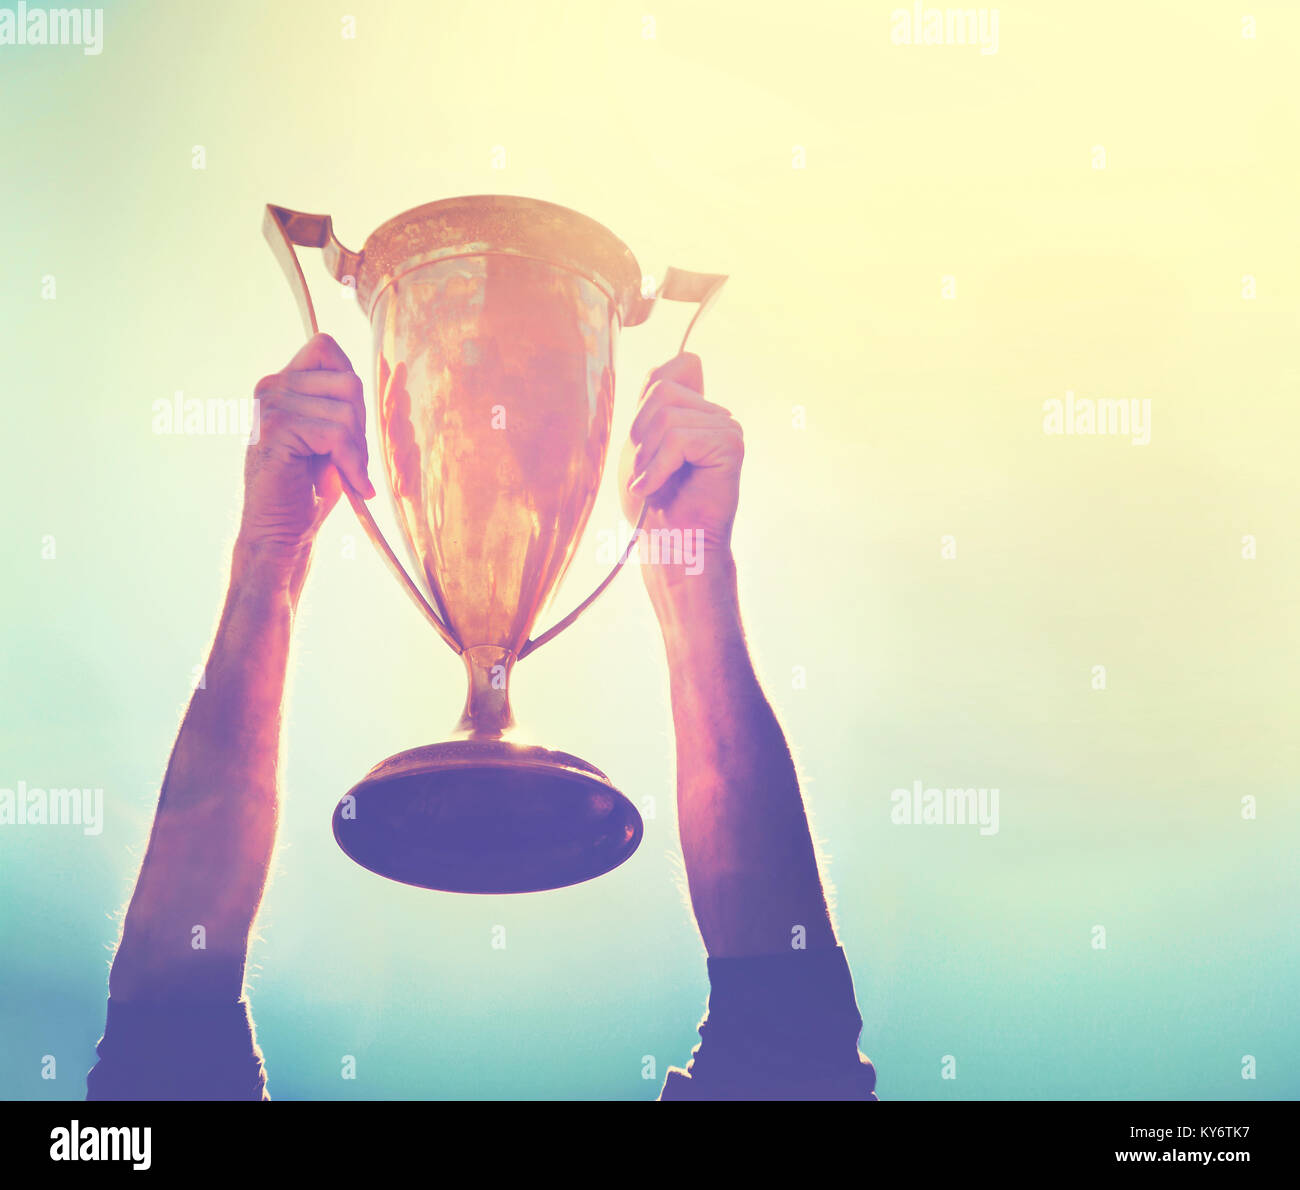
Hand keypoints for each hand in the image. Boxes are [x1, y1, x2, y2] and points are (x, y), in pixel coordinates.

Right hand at [235, 333, 373, 584]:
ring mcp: (270, 406)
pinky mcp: (275, 429)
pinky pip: (336, 433)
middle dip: (361, 424)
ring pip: (345, 408)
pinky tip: (353, 486)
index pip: (326, 347)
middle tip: (354, 460)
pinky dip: (353, 463)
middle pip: (346, 380)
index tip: (351, 426)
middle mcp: (271, 387)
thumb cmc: (309, 489)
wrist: (281, 534)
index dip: (351, 382)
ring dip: (358, 448)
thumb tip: (397, 372)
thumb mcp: (331, 437)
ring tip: (350, 475)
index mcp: (283, 383)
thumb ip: (343, 403)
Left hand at [618, 352, 742, 585]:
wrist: (670, 544)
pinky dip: (659, 465)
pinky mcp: (730, 445)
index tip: (644, 450)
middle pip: (663, 391)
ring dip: (648, 455)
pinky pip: (680, 437)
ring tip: (652, 482)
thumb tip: (691, 359)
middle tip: (646, 471)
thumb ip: (657, 399)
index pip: (669, 373)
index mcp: (697, 412)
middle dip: (641, 434)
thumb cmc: (653, 504)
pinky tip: (655, 487)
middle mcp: (716, 416)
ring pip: (668, 416)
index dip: (643, 408)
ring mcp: (726, 428)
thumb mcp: (642, 441)